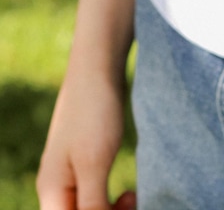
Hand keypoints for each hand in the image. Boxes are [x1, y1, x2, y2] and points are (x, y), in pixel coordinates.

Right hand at [37, 70, 126, 209]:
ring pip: (88, 208)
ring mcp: (71, 171)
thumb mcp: (94, 163)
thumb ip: (92, 204)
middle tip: (133, 201)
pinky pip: (95, 192)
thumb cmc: (94, 113)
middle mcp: (56, 185)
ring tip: (133, 196)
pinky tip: (128, 192)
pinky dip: (111, 198)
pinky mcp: (87, 158)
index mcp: (51, 191)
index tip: (125, 207)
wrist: (98, 67)